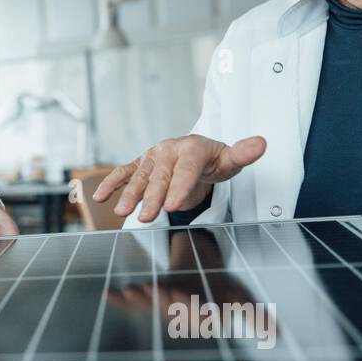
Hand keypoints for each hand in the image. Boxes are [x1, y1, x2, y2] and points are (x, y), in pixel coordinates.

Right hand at [93, 135, 266, 222]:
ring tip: (123, 213)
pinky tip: (100, 198)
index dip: (180, 187)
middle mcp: (168, 150)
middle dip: (153, 197)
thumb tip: (261, 143)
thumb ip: (243, 154)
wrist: (195, 153)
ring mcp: (151, 157)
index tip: (174, 205)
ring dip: (129, 194)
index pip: (185, 170)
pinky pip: (123, 173)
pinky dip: (111, 184)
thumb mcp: (230, 159)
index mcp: (191, 148)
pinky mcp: (140, 164)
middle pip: (160, 177)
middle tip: (147, 217)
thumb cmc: (213, 160)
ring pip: (140, 177)